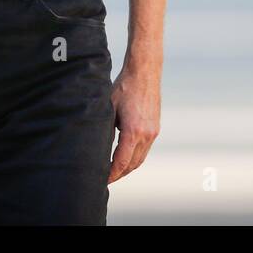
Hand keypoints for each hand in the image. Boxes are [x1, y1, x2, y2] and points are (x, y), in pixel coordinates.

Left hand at [108, 67, 159, 182]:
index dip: (111, 174)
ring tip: (114, 172)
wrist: (145, 72)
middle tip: (105, 179)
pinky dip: (135, 157)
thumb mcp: (108, 108)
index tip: (102, 180)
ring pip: (140, 159)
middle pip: (132, 164)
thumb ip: (104, 130)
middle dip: (119, 174)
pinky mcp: (155, 128)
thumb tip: (97, 147)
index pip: (121, 162)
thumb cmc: (124, 87)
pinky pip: (145, 149)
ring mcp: (153, 132)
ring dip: (128, 167)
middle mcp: (146, 135)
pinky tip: (125, 158)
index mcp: (134, 131)